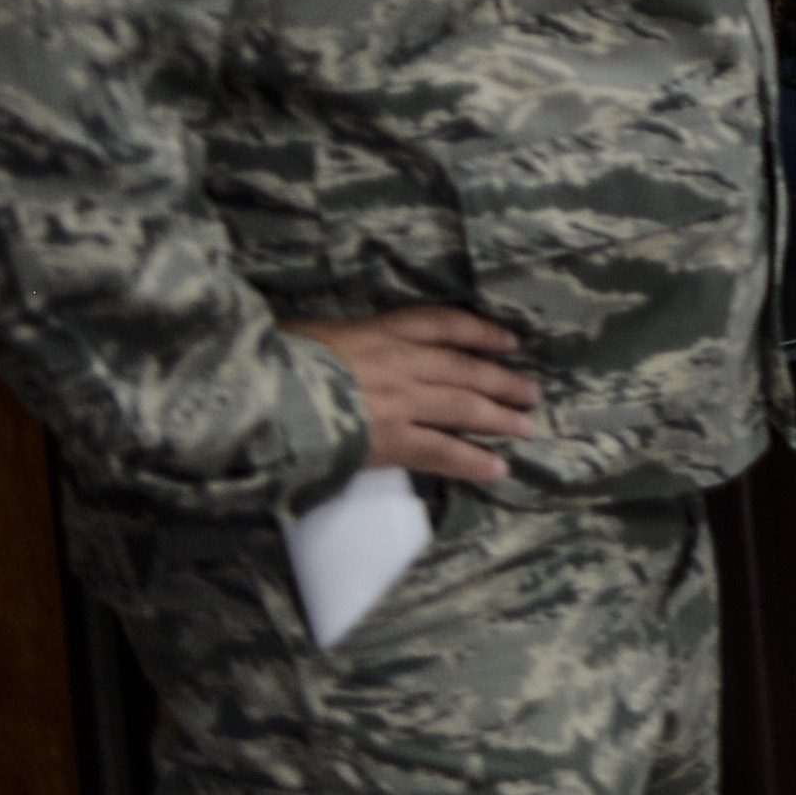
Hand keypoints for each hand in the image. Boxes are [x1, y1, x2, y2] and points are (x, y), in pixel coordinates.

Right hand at [283, 304, 538, 483]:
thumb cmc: (276, 360)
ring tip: (526, 427)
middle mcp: (403, 364)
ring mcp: (401, 403)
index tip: (510, 341)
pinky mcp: (391, 442)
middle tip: (533, 393)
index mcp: (381, 331)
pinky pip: (443, 453)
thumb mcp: (314, 331)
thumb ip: (345, 340)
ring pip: (465, 410)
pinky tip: (498, 469)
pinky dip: (473, 462)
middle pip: (467, 371)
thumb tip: (349, 347)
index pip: (446, 325)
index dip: (482, 332)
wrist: (262, 396)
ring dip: (500, 420)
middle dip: (503, 382)